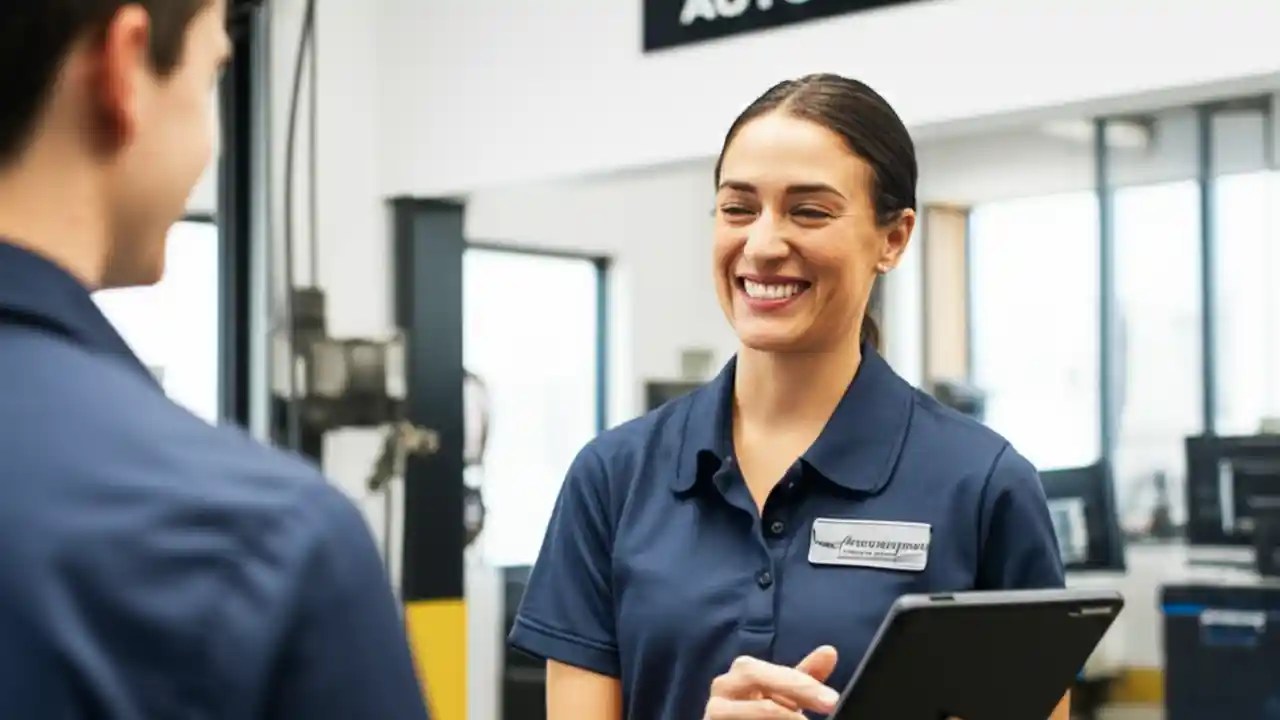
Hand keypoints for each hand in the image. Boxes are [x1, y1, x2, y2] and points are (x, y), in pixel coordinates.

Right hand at [703, 645, 839, 718]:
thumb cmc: (760, 710)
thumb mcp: (783, 694)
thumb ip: (804, 678)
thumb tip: (830, 651)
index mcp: (741, 673)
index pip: (771, 673)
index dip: (802, 686)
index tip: (832, 700)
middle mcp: (722, 692)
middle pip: (758, 693)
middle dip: (794, 699)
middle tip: (828, 707)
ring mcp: (714, 715)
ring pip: (747, 717)